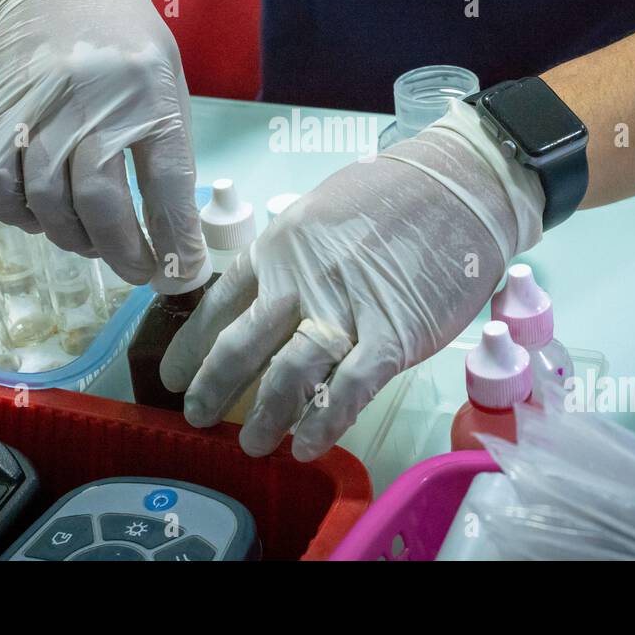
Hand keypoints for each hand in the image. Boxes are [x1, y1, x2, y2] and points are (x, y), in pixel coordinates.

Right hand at [0, 0, 207, 290]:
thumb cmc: (126, 43)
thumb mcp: (165, 86)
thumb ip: (168, 153)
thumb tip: (173, 236)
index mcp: (149, 91)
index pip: (167, 180)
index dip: (173, 237)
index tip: (180, 274)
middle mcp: (93, 99)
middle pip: (100, 199)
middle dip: (121, 250)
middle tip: (135, 270)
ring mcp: (39, 107)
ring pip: (48, 200)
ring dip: (73, 238)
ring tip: (93, 243)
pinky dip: (21, 216)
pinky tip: (43, 218)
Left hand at [159, 101, 546, 459]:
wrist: (459, 188)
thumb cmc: (394, 195)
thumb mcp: (320, 212)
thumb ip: (291, 258)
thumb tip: (267, 301)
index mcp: (279, 246)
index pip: (218, 303)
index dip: (191, 345)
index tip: (175, 376)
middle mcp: (300, 281)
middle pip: (240, 346)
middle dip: (212, 388)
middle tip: (198, 417)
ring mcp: (344, 311)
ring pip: (287, 376)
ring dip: (264, 417)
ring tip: (253, 444)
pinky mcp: (391, 338)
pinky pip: (347, 391)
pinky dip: (322, 423)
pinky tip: (305, 445)